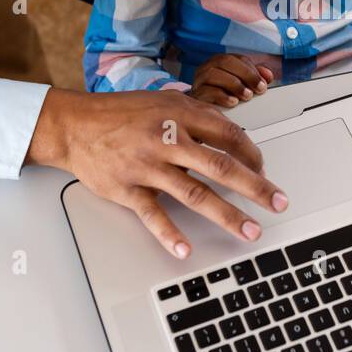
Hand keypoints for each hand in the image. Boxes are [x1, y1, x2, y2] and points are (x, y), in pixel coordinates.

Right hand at [25, 88, 288, 259]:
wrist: (73, 125)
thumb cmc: (119, 114)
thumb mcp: (163, 101)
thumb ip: (195, 115)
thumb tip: (229, 133)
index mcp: (181, 115)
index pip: (230, 136)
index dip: (253, 156)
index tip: (264, 172)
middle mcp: (168, 140)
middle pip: (222, 166)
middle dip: (256, 187)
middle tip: (278, 203)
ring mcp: (148, 166)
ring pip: (195, 193)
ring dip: (226, 215)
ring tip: (249, 231)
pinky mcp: (127, 188)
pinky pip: (153, 214)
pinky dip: (170, 234)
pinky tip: (186, 250)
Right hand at [190, 54, 274, 107]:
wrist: (200, 111)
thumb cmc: (223, 95)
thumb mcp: (241, 85)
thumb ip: (255, 77)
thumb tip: (268, 75)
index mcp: (220, 61)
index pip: (238, 59)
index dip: (253, 69)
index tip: (265, 83)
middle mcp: (208, 67)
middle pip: (226, 61)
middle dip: (247, 74)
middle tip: (259, 89)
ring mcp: (199, 80)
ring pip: (214, 74)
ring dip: (235, 84)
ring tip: (247, 96)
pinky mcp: (195, 94)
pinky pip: (206, 91)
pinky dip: (222, 96)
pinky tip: (233, 102)